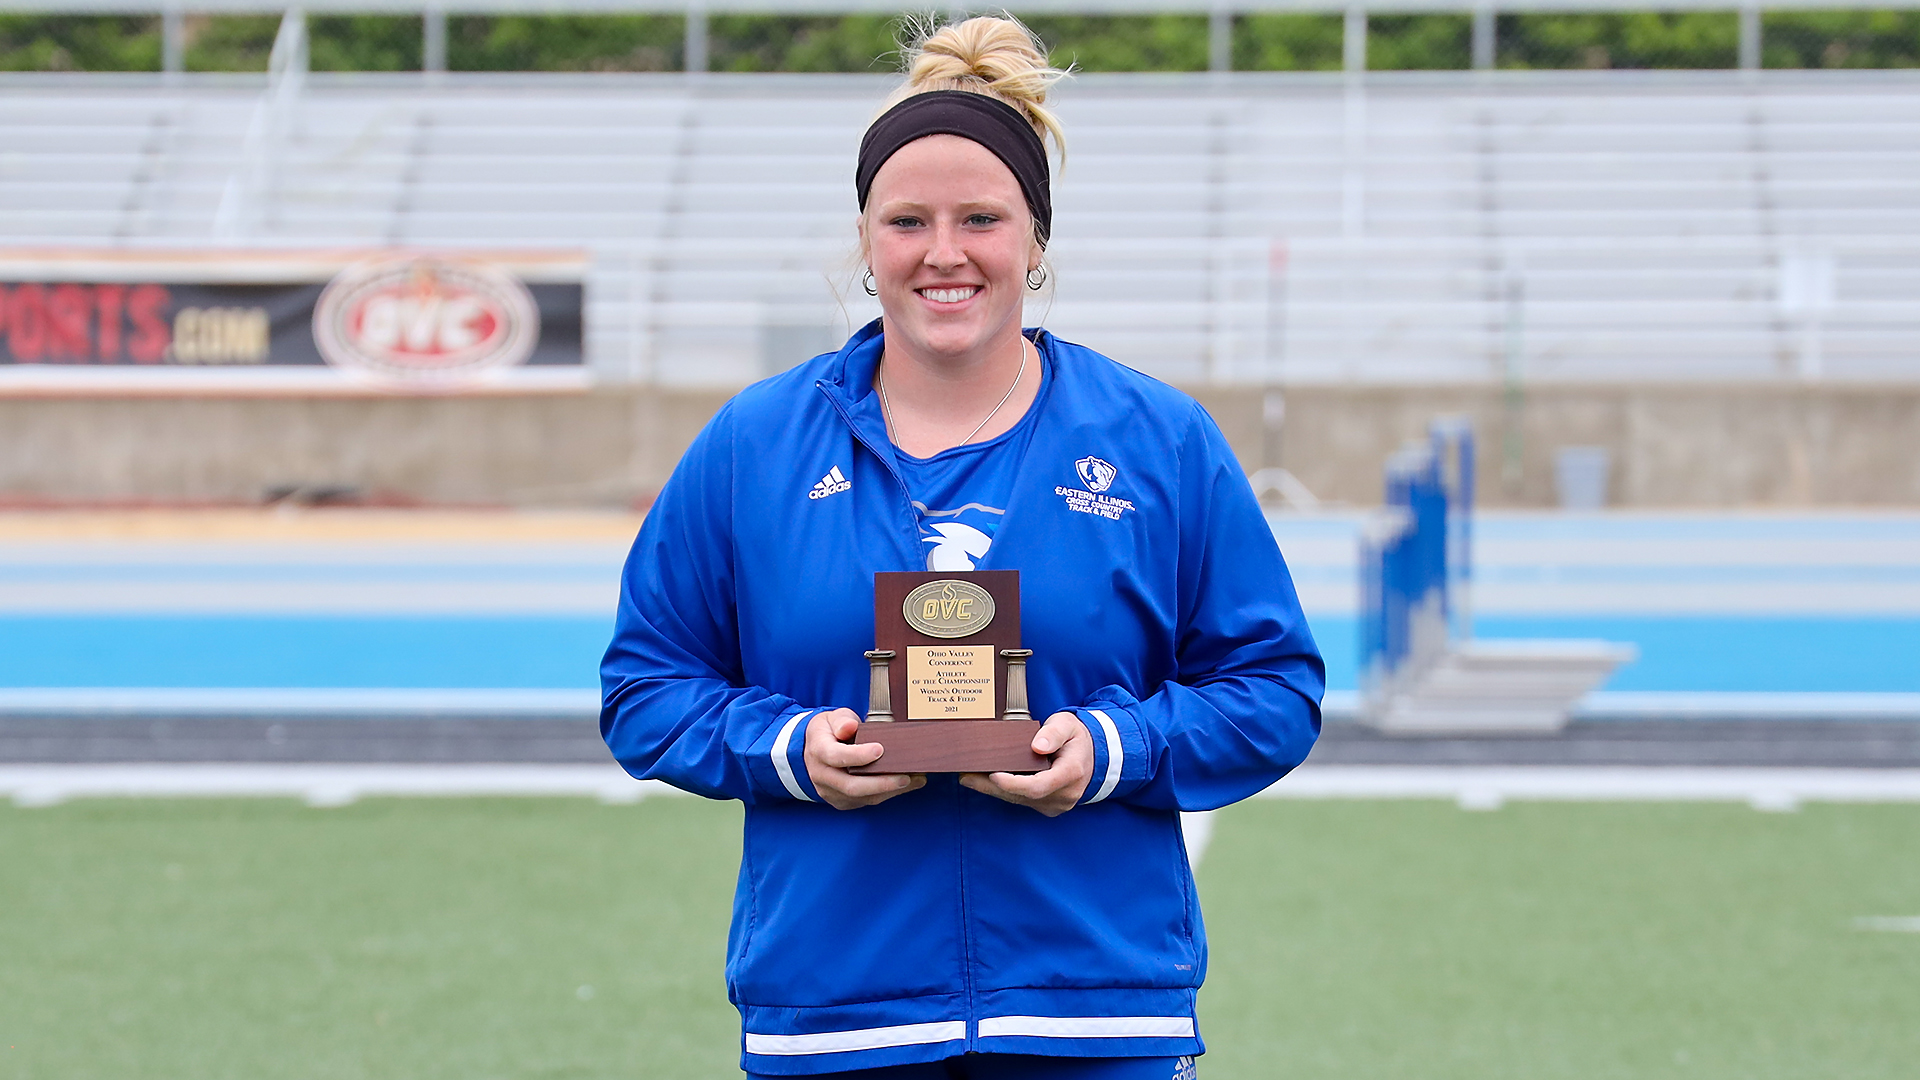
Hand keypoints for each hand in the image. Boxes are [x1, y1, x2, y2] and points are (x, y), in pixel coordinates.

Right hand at [802, 708, 925, 810]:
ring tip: (913, 780)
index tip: (880, 750)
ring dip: (889, 791)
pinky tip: (904, 786)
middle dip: (881, 783)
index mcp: (819, 751)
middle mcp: (822, 775)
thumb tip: (850, 727)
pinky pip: (865, 802)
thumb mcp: (831, 718)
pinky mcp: (841, 801)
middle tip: (905, 776)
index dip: (858, 755)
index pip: (836, 756)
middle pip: (851, 786)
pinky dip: (886, 795)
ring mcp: (830, 792)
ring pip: (861, 797)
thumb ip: (842, 720)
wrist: (812, 751)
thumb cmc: (827, 733)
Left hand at [959, 711, 1092, 816]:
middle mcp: (1064, 794)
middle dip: (992, 787)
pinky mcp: (1048, 806)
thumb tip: (1038, 746)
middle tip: (966, 775)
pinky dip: (1003, 791)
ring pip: (1019, 800)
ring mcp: (1056, 804)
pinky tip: (984, 782)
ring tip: (968, 777)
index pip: (1038, 786)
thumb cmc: (1076, 738)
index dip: (1013, 784)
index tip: (993, 775)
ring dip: (993, 790)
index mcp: (1071, 773)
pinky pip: (1022, 801)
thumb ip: (1054, 733)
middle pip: (1022, 795)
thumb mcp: (1068, 725)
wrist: (1092, 756)